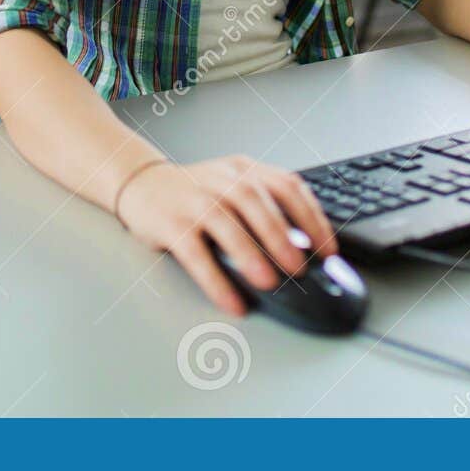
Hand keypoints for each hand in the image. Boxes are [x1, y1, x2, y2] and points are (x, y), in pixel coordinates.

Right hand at [115, 155, 337, 316]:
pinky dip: (216, 280)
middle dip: (282, 236)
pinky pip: (195, 254)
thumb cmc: (194, 192)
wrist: (141, 183)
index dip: (312, 218)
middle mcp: (220, 180)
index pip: (286, 185)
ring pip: (226, 223)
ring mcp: (194, 200)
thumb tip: (305, 250)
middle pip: (255, 201)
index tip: (329, 249)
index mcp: (243, 169)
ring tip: (269, 281)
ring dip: (251, 253)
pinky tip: (231, 301)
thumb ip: (264, 208)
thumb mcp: (232, 186)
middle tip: (301, 268)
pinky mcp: (170, 224)